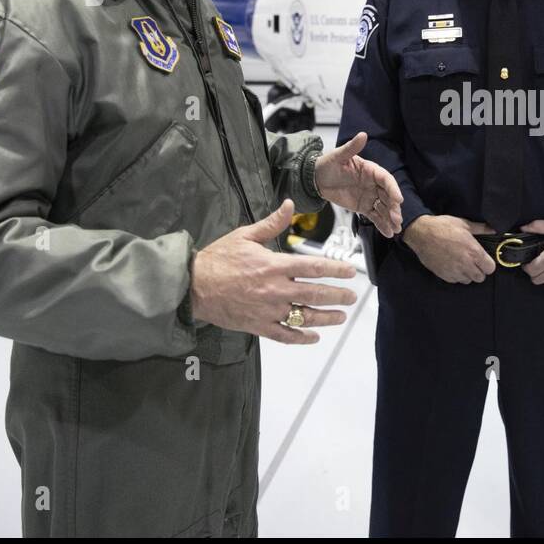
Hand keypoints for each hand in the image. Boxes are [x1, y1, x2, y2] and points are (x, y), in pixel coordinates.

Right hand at [190, 200, 357, 343]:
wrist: (192, 286)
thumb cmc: (218, 259)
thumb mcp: (245, 236)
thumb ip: (272, 223)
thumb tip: (290, 205)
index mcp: (274, 266)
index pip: (313, 268)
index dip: (335, 270)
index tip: (349, 272)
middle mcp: (275, 290)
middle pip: (315, 295)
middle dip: (337, 296)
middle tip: (352, 297)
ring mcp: (268, 311)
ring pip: (304, 317)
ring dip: (326, 318)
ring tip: (340, 317)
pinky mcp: (258, 326)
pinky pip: (285, 335)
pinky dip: (301, 338)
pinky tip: (314, 337)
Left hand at [314, 131, 403, 237]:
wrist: (315, 179)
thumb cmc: (327, 164)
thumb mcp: (337, 156)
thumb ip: (351, 148)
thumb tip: (363, 134)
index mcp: (371, 170)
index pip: (386, 179)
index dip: (393, 189)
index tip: (398, 200)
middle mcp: (373, 184)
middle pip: (388, 196)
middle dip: (394, 208)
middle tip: (397, 219)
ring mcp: (370, 196)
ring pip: (384, 208)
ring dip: (390, 219)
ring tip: (396, 230)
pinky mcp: (363, 207)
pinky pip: (375, 216)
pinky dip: (382, 225)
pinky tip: (388, 233)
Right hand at [402, 215, 495, 283]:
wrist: (421, 234)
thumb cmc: (442, 227)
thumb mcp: (464, 224)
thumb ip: (481, 228)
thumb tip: (492, 229)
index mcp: (474, 252)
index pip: (490, 268)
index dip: (488, 264)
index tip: (483, 260)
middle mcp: (466, 264)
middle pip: (480, 278)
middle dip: (479, 270)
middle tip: (473, 262)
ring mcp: (454, 271)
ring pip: (468, 280)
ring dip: (467, 274)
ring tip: (461, 263)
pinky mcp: (444, 275)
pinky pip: (455, 281)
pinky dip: (456, 275)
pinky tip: (452, 265)